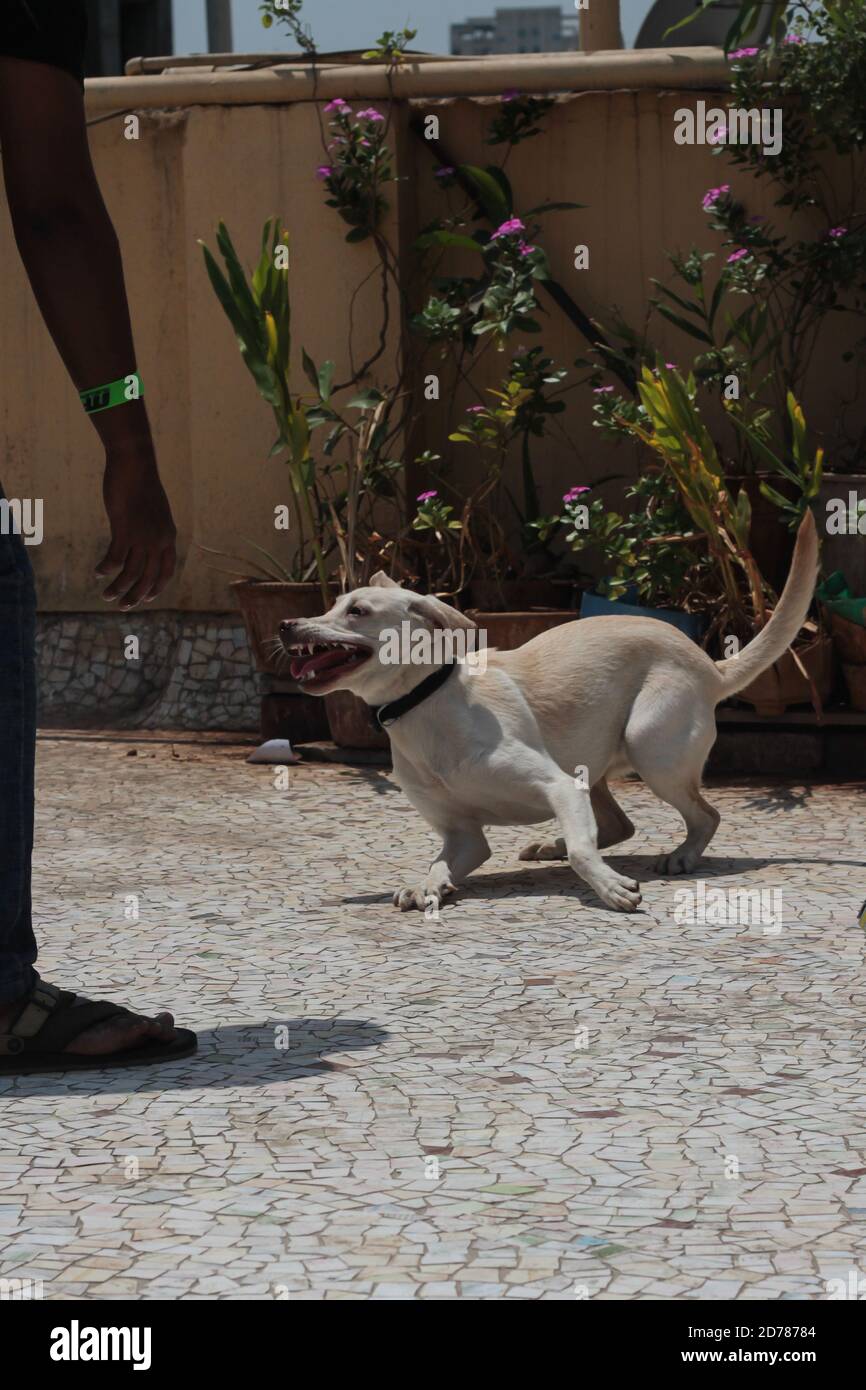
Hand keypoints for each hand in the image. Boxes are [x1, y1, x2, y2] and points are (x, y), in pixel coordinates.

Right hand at [96, 445, 176, 608]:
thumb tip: (142, 541)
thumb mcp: (154, 511)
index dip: (157, 588)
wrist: (135, 466)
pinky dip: (106, 569)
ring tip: (107, 596)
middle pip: (148, 578)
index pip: (166, 572)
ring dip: (118, 588)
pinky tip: (98, 573)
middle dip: (135, 596)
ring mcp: (143, 537)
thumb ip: (152, 529)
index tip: (146, 598)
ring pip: (131, 573)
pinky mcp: (124, 530)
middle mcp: (159, 541)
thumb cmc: (142, 485)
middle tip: (122, 607)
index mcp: (169, 537)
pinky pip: (114, 559)